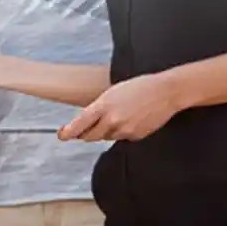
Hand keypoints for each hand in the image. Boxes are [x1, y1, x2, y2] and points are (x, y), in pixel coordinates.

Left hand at [58, 72, 183, 141]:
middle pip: (90, 136)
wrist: (165, 92)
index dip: (68, 132)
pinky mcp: (135, 136)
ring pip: (106, 137)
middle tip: (83, 130)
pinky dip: (121, 132)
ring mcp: (124, 130)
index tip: (62, 135)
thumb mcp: (112, 93)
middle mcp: (112, 120)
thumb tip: (87, 121)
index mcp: (103, 106)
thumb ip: (99, 108)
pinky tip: (131, 119)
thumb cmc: (138, 87)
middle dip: (85, 134)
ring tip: (118, 116)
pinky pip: (122, 138)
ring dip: (105, 131)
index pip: (79, 124)